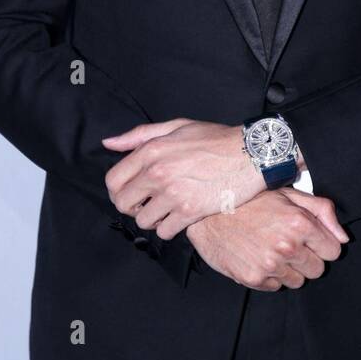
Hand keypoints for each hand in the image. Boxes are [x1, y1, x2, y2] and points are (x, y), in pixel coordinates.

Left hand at [102, 119, 264, 237]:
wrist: (250, 155)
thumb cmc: (215, 140)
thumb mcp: (177, 127)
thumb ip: (139, 135)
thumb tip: (109, 143)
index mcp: (151, 151)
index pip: (113, 180)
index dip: (118, 190)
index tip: (131, 192)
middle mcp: (158, 173)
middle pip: (123, 204)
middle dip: (133, 207)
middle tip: (147, 204)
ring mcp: (174, 194)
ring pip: (143, 221)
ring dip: (152, 219)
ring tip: (166, 210)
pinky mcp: (190, 211)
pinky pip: (165, 232)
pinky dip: (170, 228)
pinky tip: (179, 217)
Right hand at [185, 188, 348, 289]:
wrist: (208, 212)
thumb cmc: (249, 200)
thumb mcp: (289, 194)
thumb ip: (322, 212)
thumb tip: (343, 237)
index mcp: (300, 223)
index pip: (333, 251)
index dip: (322, 244)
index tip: (309, 238)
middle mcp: (287, 246)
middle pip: (317, 270)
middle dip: (307, 258)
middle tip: (288, 242)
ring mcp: (270, 265)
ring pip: (297, 281)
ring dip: (288, 268)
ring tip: (270, 248)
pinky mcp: (253, 278)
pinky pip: (276, 287)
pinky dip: (270, 276)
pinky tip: (257, 256)